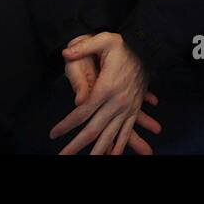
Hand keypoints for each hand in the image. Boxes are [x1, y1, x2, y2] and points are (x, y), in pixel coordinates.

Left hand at [51, 32, 161, 154]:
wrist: (149, 50)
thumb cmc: (124, 45)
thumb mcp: (104, 40)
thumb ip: (83, 47)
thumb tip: (65, 54)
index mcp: (106, 87)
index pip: (83, 112)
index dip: (67, 124)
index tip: (54, 134)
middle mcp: (117, 102)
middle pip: (94, 130)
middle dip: (77, 145)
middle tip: (62, 157)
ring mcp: (127, 108)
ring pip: (110, 136)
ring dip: (97, 152)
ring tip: (87, 163)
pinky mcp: (134, 109)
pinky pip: (126, 132)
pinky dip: (119, 146)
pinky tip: (112, 157)